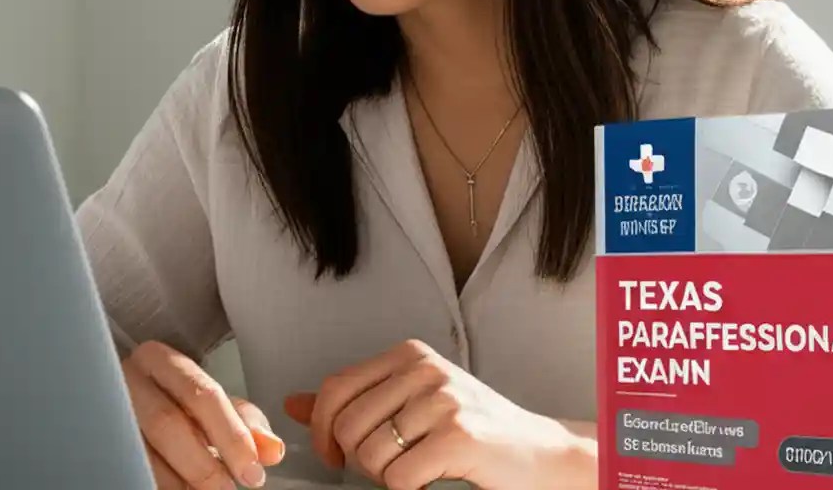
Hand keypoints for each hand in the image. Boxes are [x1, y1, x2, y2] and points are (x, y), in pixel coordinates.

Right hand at [121, 340, 284, 488]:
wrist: (123, 400)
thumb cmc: (172, 402)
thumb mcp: (211, 405)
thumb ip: (244, 424)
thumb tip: (271, 451)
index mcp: (160, 361)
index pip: (202, 394)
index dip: (231, 435)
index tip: (252, 470)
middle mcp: (129, 381)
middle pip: (168, 423)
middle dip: (203, 464)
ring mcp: (108, 412)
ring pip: (142, 452)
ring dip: (178, 482)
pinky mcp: (99, 440)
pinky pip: (127, 468)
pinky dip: (156, 484)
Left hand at [282, 339, 591, 489]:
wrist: (541, 455)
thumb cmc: (476, 433)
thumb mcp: (412, 404)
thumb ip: (355, 402)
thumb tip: (291, 404)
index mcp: (410, 355)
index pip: (336, 389)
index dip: (321, 431)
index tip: (333, 456)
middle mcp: (426, 369)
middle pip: (348, 426)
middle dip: (357, 461)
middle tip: (389, 469)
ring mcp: (444, 400)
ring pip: (371, 455)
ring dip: (386, 478)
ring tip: (417, 471)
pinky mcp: (459, 435)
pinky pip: (399, 478)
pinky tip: (434, 479)